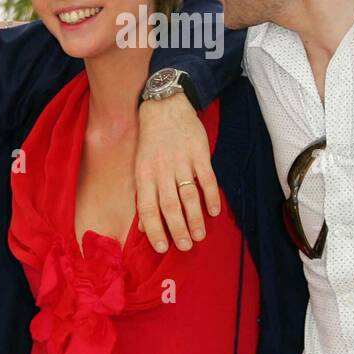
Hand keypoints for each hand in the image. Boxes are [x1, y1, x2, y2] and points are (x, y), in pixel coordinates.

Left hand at [134, 93, 221, 253]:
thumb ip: (143, 196)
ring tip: (199, 235)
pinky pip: (207, 179)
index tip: (162, 248)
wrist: (164, 105)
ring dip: (195, 218)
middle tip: (185, 246)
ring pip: (189, 196)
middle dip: (178, 229)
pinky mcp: (199, 153)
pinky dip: (211, 197)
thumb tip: (143, 226)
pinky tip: (214, 211)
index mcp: (144, 175)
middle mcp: (161, 171)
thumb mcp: (140, 166)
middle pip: (169, 206)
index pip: (147, 209)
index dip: (154, 230)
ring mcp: (181, 162)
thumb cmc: (150, 140)